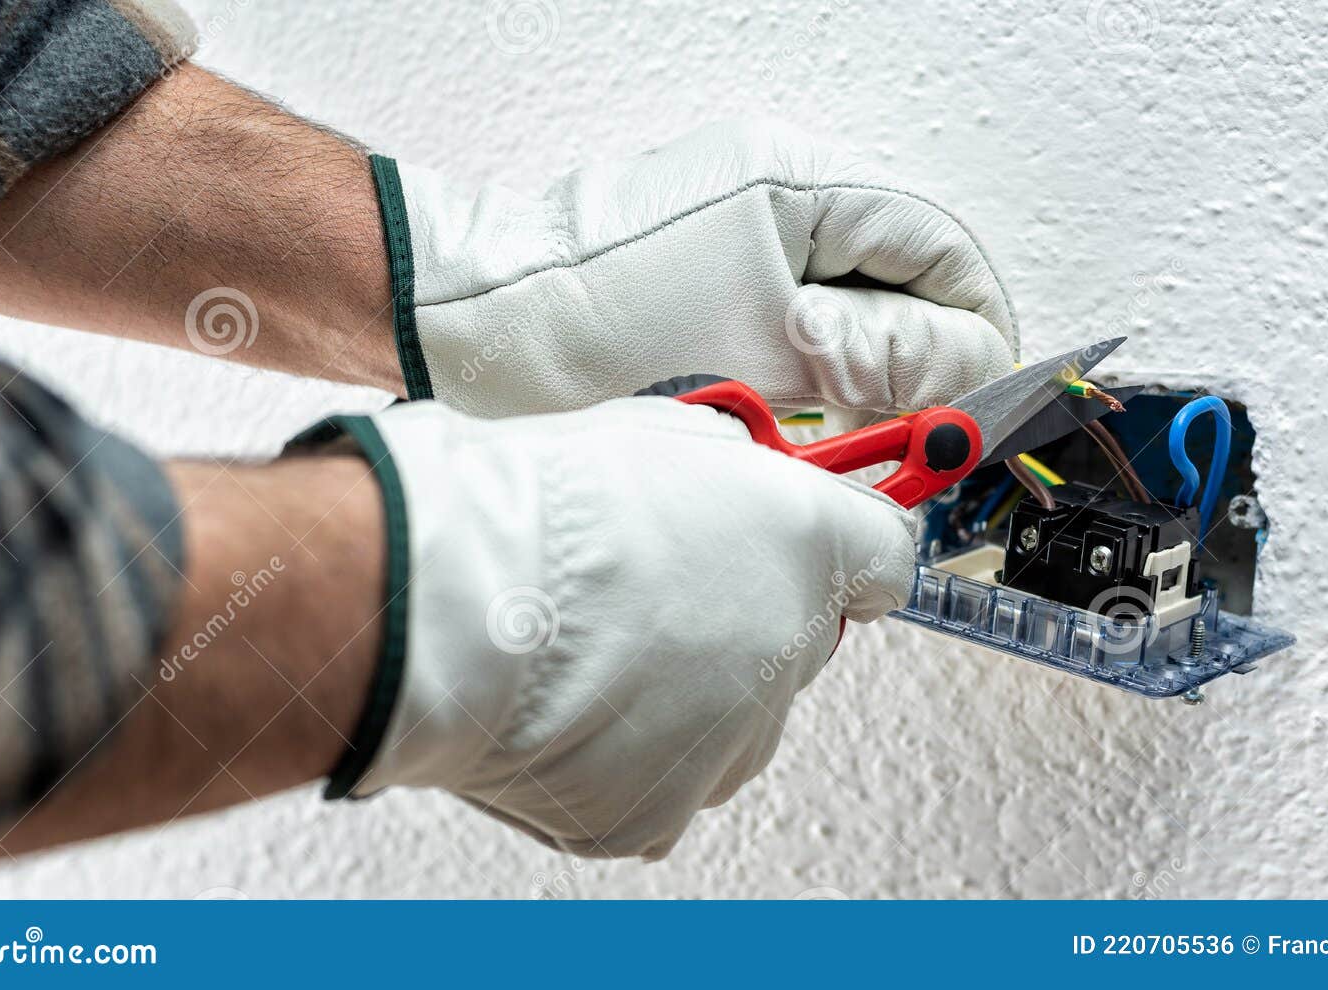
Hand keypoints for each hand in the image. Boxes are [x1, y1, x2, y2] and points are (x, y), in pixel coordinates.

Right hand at [346, 397, 914, 858]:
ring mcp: (727, 743)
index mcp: (804, 541)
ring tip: (589, 648)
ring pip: (729, 724)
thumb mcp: (657, 434)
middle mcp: (789, 650)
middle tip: (655, 593)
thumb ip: (731, 469)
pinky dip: (618, 754)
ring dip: (682, 695)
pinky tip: (566, 703)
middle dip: (743, 620)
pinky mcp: (654, 814)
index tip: (833, 558)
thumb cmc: (532, 509)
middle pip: (798, 647)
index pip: (885, 557)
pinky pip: (657, 784)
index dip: (845, 552)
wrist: (442, 598)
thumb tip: (744, 487)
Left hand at [397, 119, 1017, 415]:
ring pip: (849, 308)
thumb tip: (967, 366)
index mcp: (803, 183)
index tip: (966, 405)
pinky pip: (793, 322)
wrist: (471, 331)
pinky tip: (780, 408)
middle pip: (902, 277)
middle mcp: (777, 194)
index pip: (943, 248)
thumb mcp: (768, 350)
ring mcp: (740, 231)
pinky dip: (804, 372)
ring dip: (853, 371)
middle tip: (880, 421)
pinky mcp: (707, 274)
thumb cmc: (590, 326)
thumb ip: (886, 356)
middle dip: (905, 358)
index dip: (968, 331)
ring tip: (821, 416)